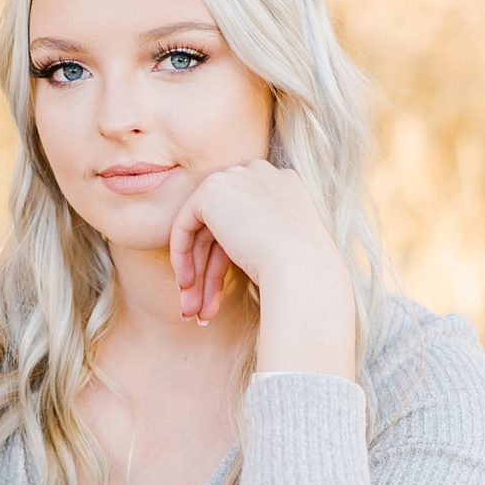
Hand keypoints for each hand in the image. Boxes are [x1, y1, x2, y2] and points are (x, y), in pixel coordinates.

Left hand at [169, 158, 344, 320]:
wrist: (302, 265)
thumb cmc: (302, 271)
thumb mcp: (284, 252)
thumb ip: (258, 243)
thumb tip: (233, 253)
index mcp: (285, 186)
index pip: (245, 222)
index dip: (229, 260)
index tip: (223, 293)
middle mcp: (261, 173)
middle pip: (223, 227)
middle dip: (209, 271)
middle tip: (202, 309)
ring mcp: (237, 177)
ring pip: (204, 230)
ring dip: (196, 273)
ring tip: (192, 311)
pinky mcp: (212, 190)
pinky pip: (185, 224)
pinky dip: (182, 256)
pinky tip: (186, 285)